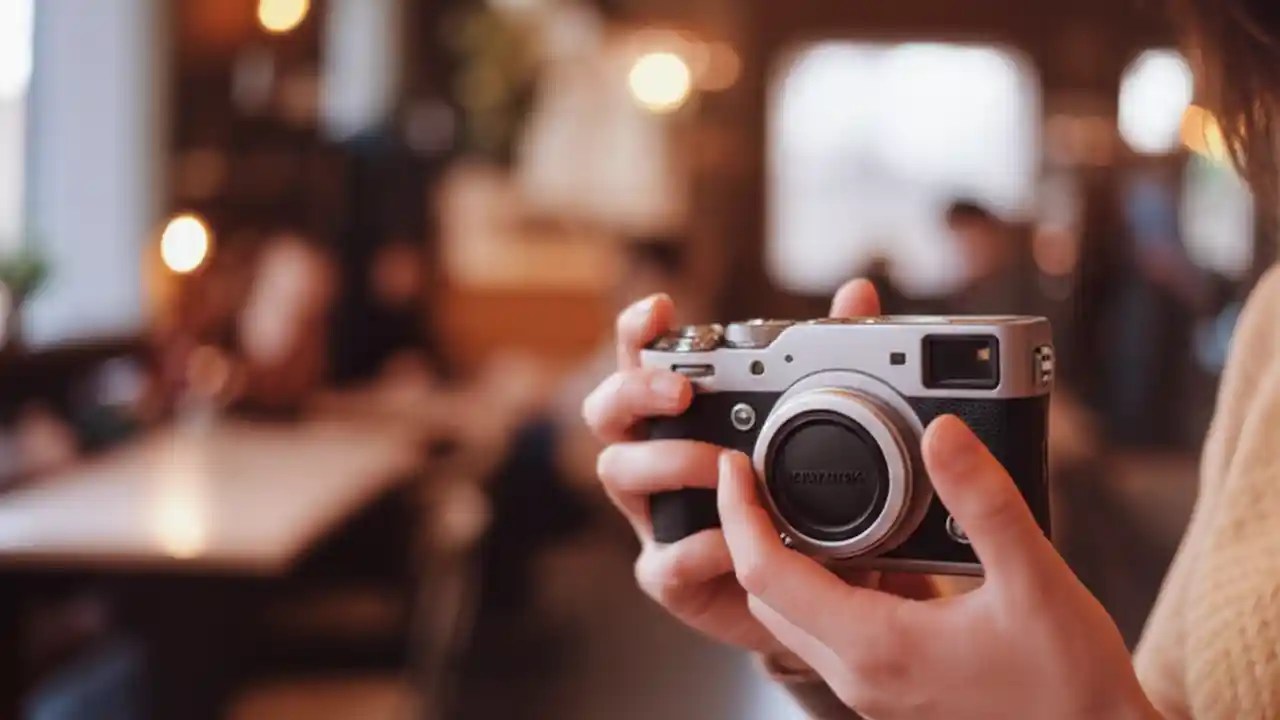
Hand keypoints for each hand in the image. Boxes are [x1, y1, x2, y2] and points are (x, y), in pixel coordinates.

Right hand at [582, 280, 932, 657]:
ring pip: (620, 474)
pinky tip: (732, 544)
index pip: (640, 360)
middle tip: (680, 392)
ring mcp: (653, 518)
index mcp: (679, 416)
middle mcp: (654, 460)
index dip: (638, 331)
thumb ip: (832, 360)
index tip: (662, 307)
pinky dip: (697, 547)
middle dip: (634, 391)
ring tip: (723, 465)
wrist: (819, 595)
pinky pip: (662, 560)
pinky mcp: (670, 576)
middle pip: (606, 411)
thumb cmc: (803, 502)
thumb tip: (857, 293)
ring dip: (670, 461)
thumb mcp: (823, 428)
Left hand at [717, 418, 1158, 719]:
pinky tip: (874, 556)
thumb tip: (944, 434)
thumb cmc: (1070, 685)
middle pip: (767, 598)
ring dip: (789, 564)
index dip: (740, 514)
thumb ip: (985, 502)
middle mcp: (860, 675)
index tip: (735, 467)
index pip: (766, 575)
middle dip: (751, 535)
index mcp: (877, 645)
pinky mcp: (893, 692)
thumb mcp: (1035, 582)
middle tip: (760, 476)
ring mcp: (873, 690)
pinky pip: (832, 635)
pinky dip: (829, 590)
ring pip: (796, 619)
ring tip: (809, 504)